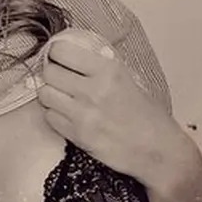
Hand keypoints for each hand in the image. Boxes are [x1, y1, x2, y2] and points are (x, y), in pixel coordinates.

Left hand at [37, 31, 200, 195]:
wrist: (156, 150)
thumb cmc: (146, 113)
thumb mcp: (127, 78)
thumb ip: (99, 65)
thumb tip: (71, 53)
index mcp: (108, 69)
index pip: (61, 51)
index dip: (56, 53)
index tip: (59, 56)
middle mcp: (92, 89)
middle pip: (49, 73)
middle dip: (52, 73)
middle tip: (60, 78)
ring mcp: (82, 114)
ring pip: (45, 94)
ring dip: (51, 94)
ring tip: (62, 97)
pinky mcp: (76, 135)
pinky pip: (49, 117)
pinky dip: (54, 114)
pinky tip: (67, 114)